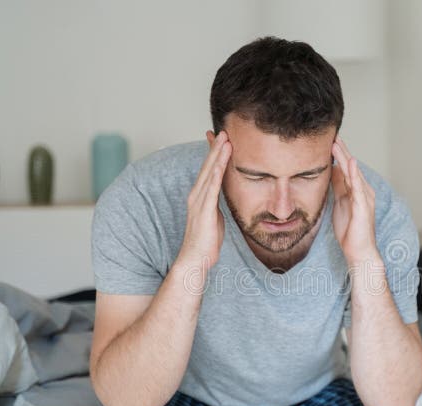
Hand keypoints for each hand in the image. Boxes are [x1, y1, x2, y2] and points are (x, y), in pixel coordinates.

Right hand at [178, 131, 230, 270]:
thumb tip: (222, 196)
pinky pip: (211, 190)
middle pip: (208, 167)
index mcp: (201, 196)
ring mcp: (199, 202)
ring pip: (209, 174)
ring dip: (217, 157)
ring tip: (225, 140)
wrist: (195, 259)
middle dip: (216, 148)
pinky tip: (220, 165)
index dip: (215, 154)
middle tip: (224, 131)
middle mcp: (197, 195)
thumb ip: (216, 204)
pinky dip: (215, 176)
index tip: (222, 139)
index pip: (209, 170)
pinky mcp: (204, 212)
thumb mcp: (214, 216)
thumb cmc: (206, 240)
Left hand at [331, 135, 378, 265]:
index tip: (328, 141)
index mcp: (355, 191)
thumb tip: (331, 172)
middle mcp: (363, 191)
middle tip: (332, 135)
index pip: (346, 169)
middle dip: (341, 152)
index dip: (338, 155)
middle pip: (350, 167)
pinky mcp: (363, 206)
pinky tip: (349, 162)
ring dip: (345, 158)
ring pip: (353, 173)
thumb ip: (337, 189)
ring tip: (337, 144)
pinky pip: (358, 187)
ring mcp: (364, 198)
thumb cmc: (349, 231)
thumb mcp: (339, 204)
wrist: (358, 251)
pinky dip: (354, 174)